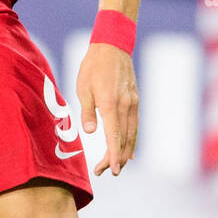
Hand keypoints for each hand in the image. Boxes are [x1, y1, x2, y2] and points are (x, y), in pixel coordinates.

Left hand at [76, 44, 138, 176]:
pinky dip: (132, 140)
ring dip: (125, 152)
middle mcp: (125, 106)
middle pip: (124, 139)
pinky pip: (134, 125)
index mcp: (110, 104)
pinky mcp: (135, 100)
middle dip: (115, 159)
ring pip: (132, 134)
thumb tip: (91, 132)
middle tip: (104, 172)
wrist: (112, 46)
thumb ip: (88, 112)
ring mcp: (133, 103)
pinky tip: (129, 150)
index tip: (112, 170)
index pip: (113, 136)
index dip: (113, 156)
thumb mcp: (83, 88)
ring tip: (117, 167)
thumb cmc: (93, 66)